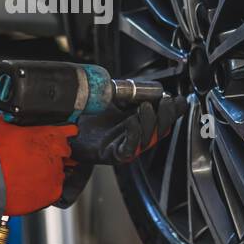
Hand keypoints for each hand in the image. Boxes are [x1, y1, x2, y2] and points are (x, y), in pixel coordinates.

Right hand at [0, 118, 76, 216]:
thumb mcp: (1, 128)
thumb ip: (9, 122)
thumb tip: (6, 119)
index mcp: (50, 136)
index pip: (70, 131)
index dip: (66, 133)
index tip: (67, 135)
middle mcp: (57, 154)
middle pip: (64, 154)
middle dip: (54, 155)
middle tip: (36, 159)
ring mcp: (56, 174)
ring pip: (58, 173)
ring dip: (48, 173)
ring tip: (30, 175)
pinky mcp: (53, 192)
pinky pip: (53, 190)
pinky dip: (44, 189)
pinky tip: (31, 187)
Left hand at [69, 95, 190, 165]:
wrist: (65, 125)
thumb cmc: (88, 114)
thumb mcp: (114, 98)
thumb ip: (132, 94)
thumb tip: (153, 88)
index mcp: (137, 123)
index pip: (162, 119)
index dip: (172, 111)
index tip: (178, 100)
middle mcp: (134, 136)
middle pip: (159, 131)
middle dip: (166, 116)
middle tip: (166, 102)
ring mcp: (124, 147)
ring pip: (147, 140)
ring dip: (151, 123)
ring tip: (146, 108)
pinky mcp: (113, 154)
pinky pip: (129, 148)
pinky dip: (134, 134)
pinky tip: (133, 121)